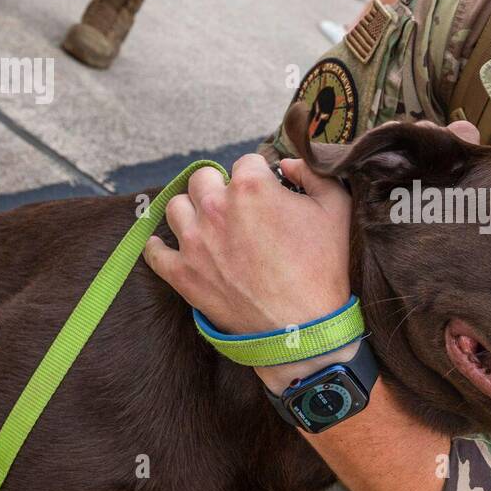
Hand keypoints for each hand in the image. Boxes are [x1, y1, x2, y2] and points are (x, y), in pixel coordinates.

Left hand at [144, 153, 351, 348]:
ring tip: (209, 225)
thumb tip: (286, 164)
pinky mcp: (182, 273)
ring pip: (176, 206)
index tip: (267, 192)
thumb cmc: (323, 268)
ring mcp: (194, 241)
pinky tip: (168, 246)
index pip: (247, 162)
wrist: (304, 328)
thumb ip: (312, 173)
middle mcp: (215, 208)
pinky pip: (155, 251)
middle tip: (238, 208)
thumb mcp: (335, 208)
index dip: (261, 175)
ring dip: (192, 210)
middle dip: (221, 187)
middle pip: (204, 178)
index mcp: (251, 187)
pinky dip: (160, 247)